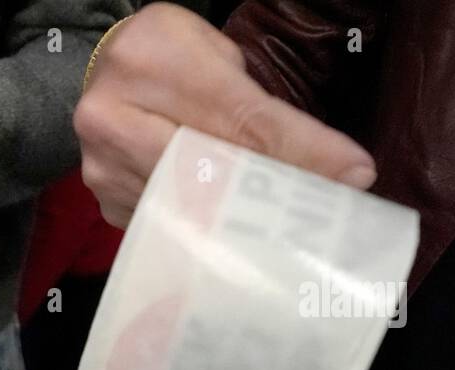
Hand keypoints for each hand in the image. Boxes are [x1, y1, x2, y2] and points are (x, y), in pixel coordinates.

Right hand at [74, 3, 376, 226]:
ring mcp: (103, 167)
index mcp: (148, 62)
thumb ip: (259, 108)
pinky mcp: (108, 202)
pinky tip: (230, 227)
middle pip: (212, 171)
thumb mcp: (217, 57)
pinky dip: (206, 227)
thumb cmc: (171, 58)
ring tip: (285, 224)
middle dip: (273, 194)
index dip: (298, 148)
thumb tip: (332, 169)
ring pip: (192, 206)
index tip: (351, 174)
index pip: (240, 117)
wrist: (103, 74)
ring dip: (243, 219)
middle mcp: (112, 117)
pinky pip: (170, 222)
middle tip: (322, 213)